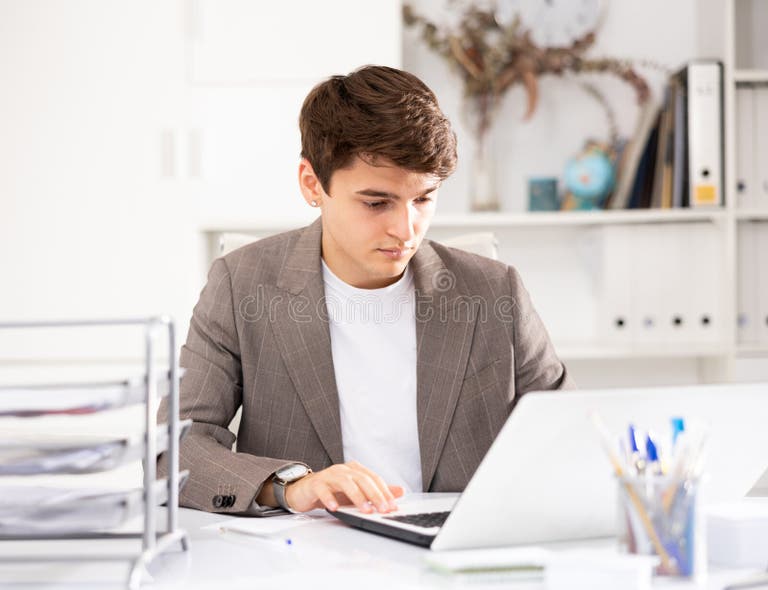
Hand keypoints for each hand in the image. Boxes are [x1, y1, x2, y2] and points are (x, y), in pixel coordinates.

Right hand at [285, 461, 403, 513]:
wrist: (305, 490)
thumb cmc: (332, 491)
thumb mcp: (357, 492)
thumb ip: (377, 492)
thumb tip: (400, 492)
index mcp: (355, 470)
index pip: (374, 478)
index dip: (385, 492)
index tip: (393, 506)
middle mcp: (343, 469)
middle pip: (363, 479)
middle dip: (375, 495)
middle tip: (383, 509)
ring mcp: (329, 475)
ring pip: (346, 482)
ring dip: (357, 497)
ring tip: (365, 510)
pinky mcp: (316, 483)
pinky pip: (324, 490)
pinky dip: (330, 499)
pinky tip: (335, 508)